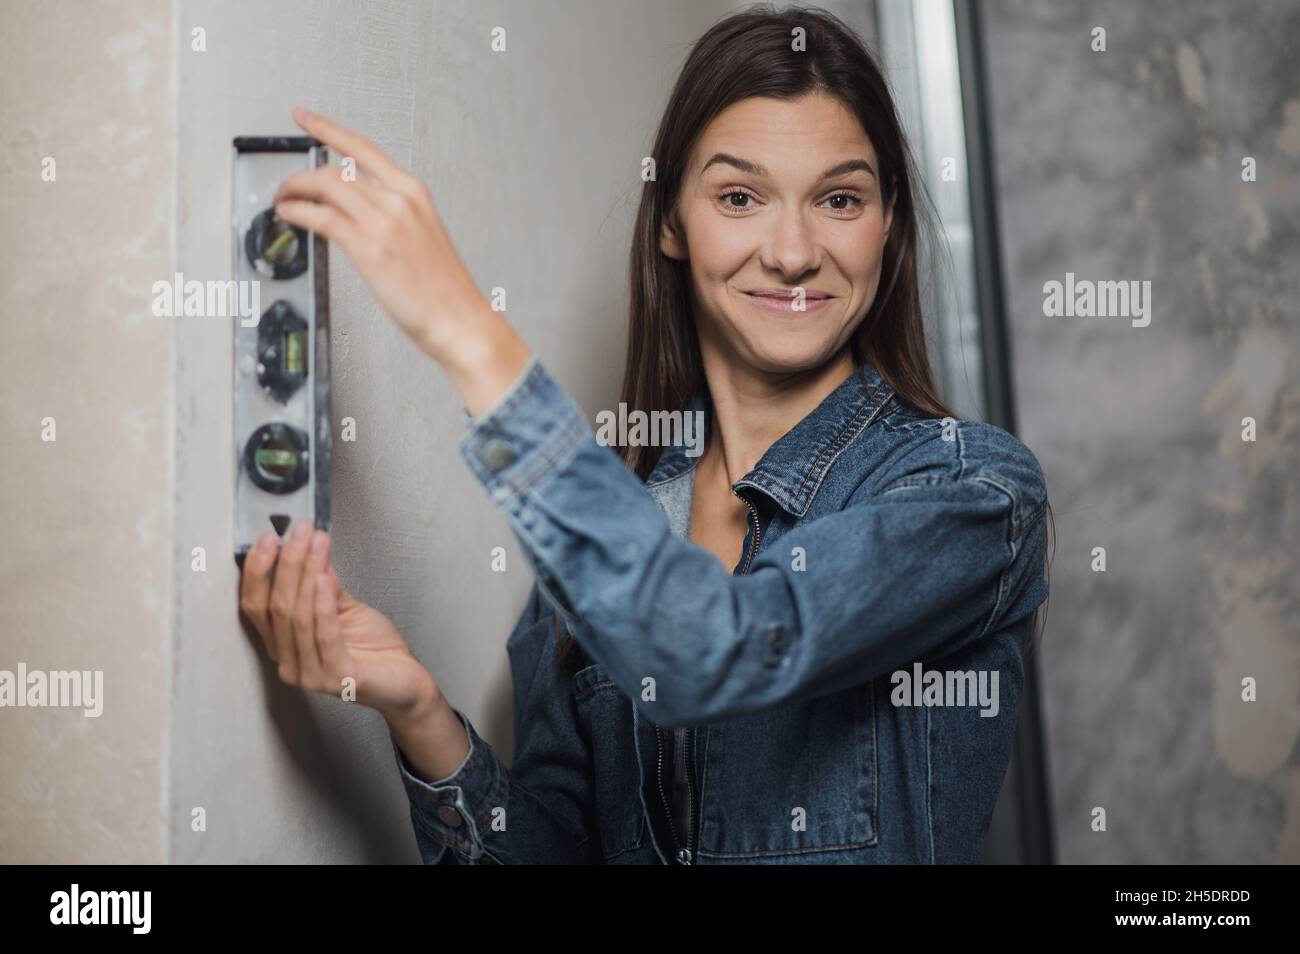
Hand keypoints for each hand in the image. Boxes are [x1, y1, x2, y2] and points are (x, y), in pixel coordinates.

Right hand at [239, 522, 438, 718]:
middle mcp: (289, 662)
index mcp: (283, 645)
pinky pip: (324, 635)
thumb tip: (310, 551)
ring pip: (298, 617)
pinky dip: (323, 604)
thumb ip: (325, 585)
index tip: (268, 538)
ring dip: (306, 574)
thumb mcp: (345, 607)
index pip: (257, 605)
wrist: (405, 682)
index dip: (258, 571)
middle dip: (287, 563)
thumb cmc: (374, 650)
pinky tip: (323, 578)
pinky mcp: (336, 679)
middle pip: (276, 606)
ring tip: (316, 545)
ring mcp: (310, 674)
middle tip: (301, 532)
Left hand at [271, 107, 493, 362]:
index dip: (328, 128)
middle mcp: (398, 200)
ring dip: (294, 190)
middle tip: (286, 185)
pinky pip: (321, 217)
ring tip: (283, 201)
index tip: (306, 118)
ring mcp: (384, 222)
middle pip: (336, 167)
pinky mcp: (369, 247)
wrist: (459, 319)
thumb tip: (355, 211)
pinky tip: (289, 214)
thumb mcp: (422, 236)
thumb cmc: (443, 288)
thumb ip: (390, 216)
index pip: (362, 149)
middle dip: (301, 174)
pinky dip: (298, 211)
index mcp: (413, 194)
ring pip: (325, 185)